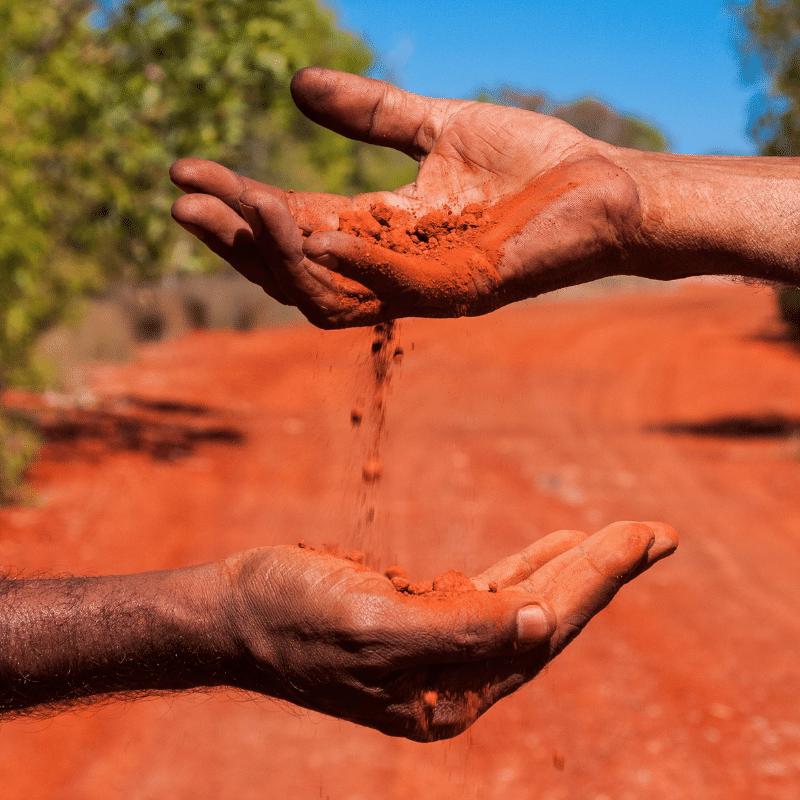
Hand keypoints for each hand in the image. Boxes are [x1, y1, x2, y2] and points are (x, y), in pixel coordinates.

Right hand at [170, 68, 644, 327]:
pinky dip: (354, 265)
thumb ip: (371, 115)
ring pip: (329, 293)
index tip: (184, 170)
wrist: (607, 186)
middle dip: (237, 240)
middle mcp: (392, 268)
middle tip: (186, 201)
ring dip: (281, 256)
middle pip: (294, 270)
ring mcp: (426, 286)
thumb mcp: (435, 127)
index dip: (236, 204)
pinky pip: (396, 290)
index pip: (291, 225)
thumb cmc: (531, 164)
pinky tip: (315, 230)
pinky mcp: (466, 290)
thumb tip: (294, 85)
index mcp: (380, 230)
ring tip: (242, 205)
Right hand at [224, 521, 676, 740]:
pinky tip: (555, 547)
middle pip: (546, 619)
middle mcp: (454, 679)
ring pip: (524, 604)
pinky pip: (491, 592)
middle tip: (657, 532)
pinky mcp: (422, 618)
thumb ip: (459, 631)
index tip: (641, 536)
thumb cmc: (291, 616)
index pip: (542, 632)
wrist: (236, 610)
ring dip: (574, 568)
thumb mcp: (372, 626)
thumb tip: (542, 625)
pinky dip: (527, 567)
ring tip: (622, 537)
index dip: (595, 581)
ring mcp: (440, 649)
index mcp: (449, 694)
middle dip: (602, 572)